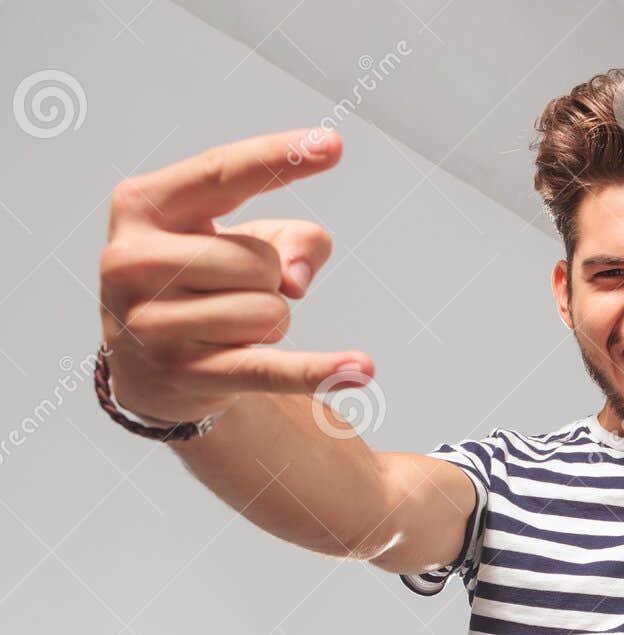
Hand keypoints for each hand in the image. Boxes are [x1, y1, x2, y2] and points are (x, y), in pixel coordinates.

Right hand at [97, 128, 372, 423]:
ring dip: (269, 323)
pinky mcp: (187, 374)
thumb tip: (295, 281)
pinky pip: (271, 369)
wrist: (147, 363)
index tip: (332, 144)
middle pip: (259, 260)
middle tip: (228, 293)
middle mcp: (134, 261)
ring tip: (225, 328)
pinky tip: (361, 370)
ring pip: (270, 312)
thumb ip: (294, 238)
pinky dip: (319, 371)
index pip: (221, 174)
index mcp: (141, 208)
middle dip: (267, 279)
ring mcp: (154, 323)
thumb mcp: (240, 239)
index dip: (279, 158)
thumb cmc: (201, 282)